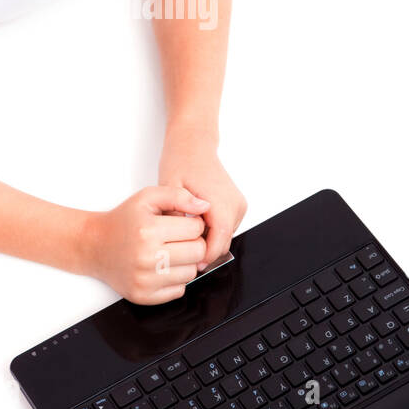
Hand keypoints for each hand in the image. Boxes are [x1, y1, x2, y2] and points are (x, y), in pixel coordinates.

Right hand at [81, 186, 209, 304]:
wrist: (95, 246)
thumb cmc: (123, 221)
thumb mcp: (147, 198)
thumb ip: (178, 196)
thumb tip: (205, 205)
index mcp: (148, 230)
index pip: (196, 229)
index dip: (193, 224)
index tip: (182, 224)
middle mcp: (146, 257)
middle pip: (197, 253)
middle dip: (193, 243)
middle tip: (178, 239)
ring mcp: (145, 280)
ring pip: (191, 273)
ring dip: (186, 262)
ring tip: (169, 252)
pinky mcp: (144, 296)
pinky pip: (179, 291)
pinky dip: (175, 279)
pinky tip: (162, 267)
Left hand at [158, 126, 246, 268]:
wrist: (193, 143)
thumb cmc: (182, 160)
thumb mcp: (170, 189)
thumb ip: (177, 215)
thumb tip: (180, 240)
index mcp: (222, 203)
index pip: (218, 243)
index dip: (203, 258)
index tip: (188, 265)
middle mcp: (235, 206)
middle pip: (223, 243)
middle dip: (203, 252)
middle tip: (180, 256)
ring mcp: (238, 206)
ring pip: (224, 237)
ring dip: (207, 242)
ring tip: (183, 239)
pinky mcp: (236, 206)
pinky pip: (225, 228)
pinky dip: (211, 232)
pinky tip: (192, 227)